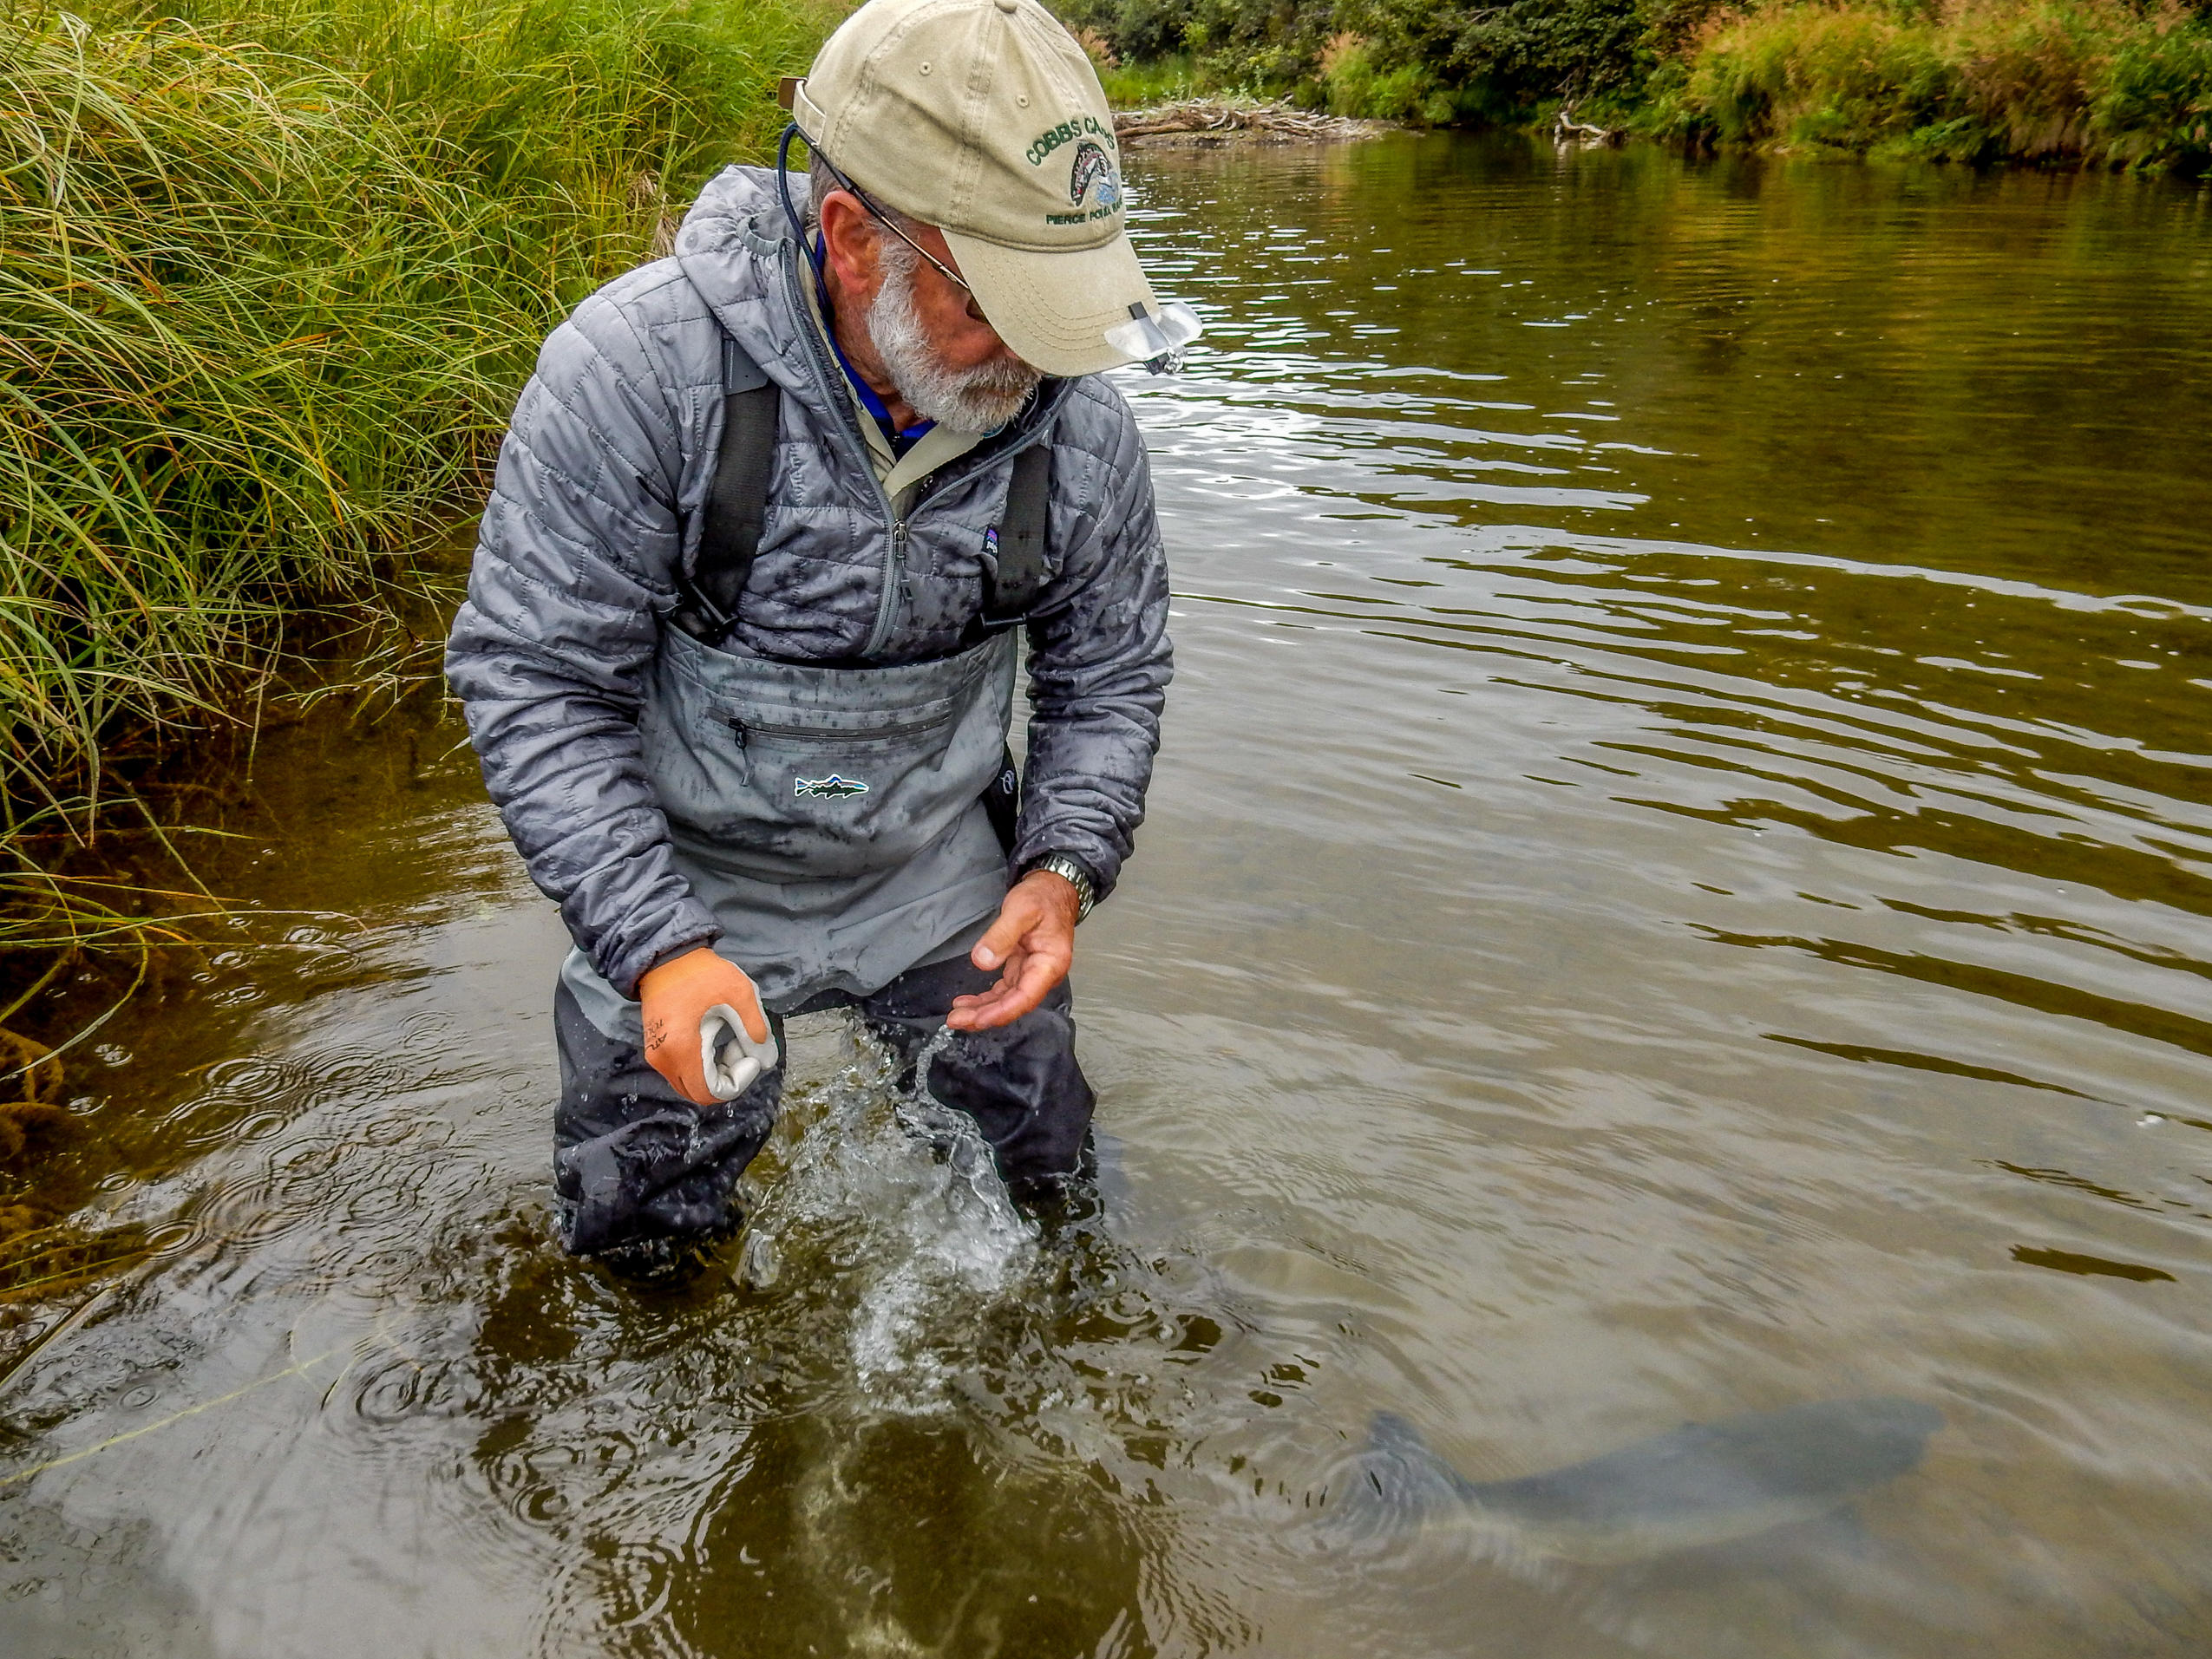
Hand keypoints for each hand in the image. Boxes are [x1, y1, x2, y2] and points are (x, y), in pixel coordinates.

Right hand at [638, 946, 768, 1105]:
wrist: (666, 957)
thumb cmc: (702, 973)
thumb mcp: (739, 994)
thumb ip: (755, 1030)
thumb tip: (767, 1060)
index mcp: (682, 1049)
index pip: (712, 1092)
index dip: (739, 1081)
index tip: (751, 1055)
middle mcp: (664, 1059)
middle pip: (701, 1093)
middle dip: (729, 1078)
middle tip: (743, 1047)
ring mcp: (656, 1056)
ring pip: (692, 1084)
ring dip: (718, 1071)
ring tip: (733, 1040)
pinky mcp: (656, 1049)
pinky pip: (684, 1071)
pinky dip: (705, 1065)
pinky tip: (717, 1038)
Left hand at [948, 871, 1079, 1032]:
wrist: (1054, 888)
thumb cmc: (1042, 897)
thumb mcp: (1021, 909)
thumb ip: (1002, 935)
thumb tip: (982, 961)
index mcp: (1050, 963)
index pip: (1025, 997)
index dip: (1000, 1012)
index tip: (977, 1019)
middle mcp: (1043, 974)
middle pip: (1014, 1004)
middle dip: (985, 1015)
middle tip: (956, 1020)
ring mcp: (1032, 972)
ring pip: (1006, 999)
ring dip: (983, 1010)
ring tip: (957, 1015)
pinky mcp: (1021, 968)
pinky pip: (1003, 990)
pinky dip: (986, 999)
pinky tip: (968, 1002)